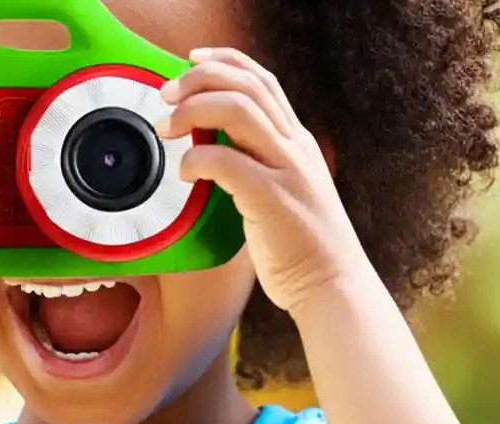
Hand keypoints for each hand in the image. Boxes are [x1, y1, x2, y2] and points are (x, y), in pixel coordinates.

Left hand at [157, 48, 372, 314]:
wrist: (333, 286)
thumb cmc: (301, 247)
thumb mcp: (284, 192)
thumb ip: (257, 166)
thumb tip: (213, 149)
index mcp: (297, 142)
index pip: (263, 80)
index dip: (225, 61)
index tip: (191, 61)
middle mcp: (295, 147)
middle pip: (248, 84)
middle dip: (200, 79)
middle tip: (166, 95)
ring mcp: (287, 170)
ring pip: (238, 110)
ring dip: (192, 110)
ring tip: (166, 128)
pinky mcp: (273, 199)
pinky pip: (226, 161)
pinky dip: (196, 159)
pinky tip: (183, 174)